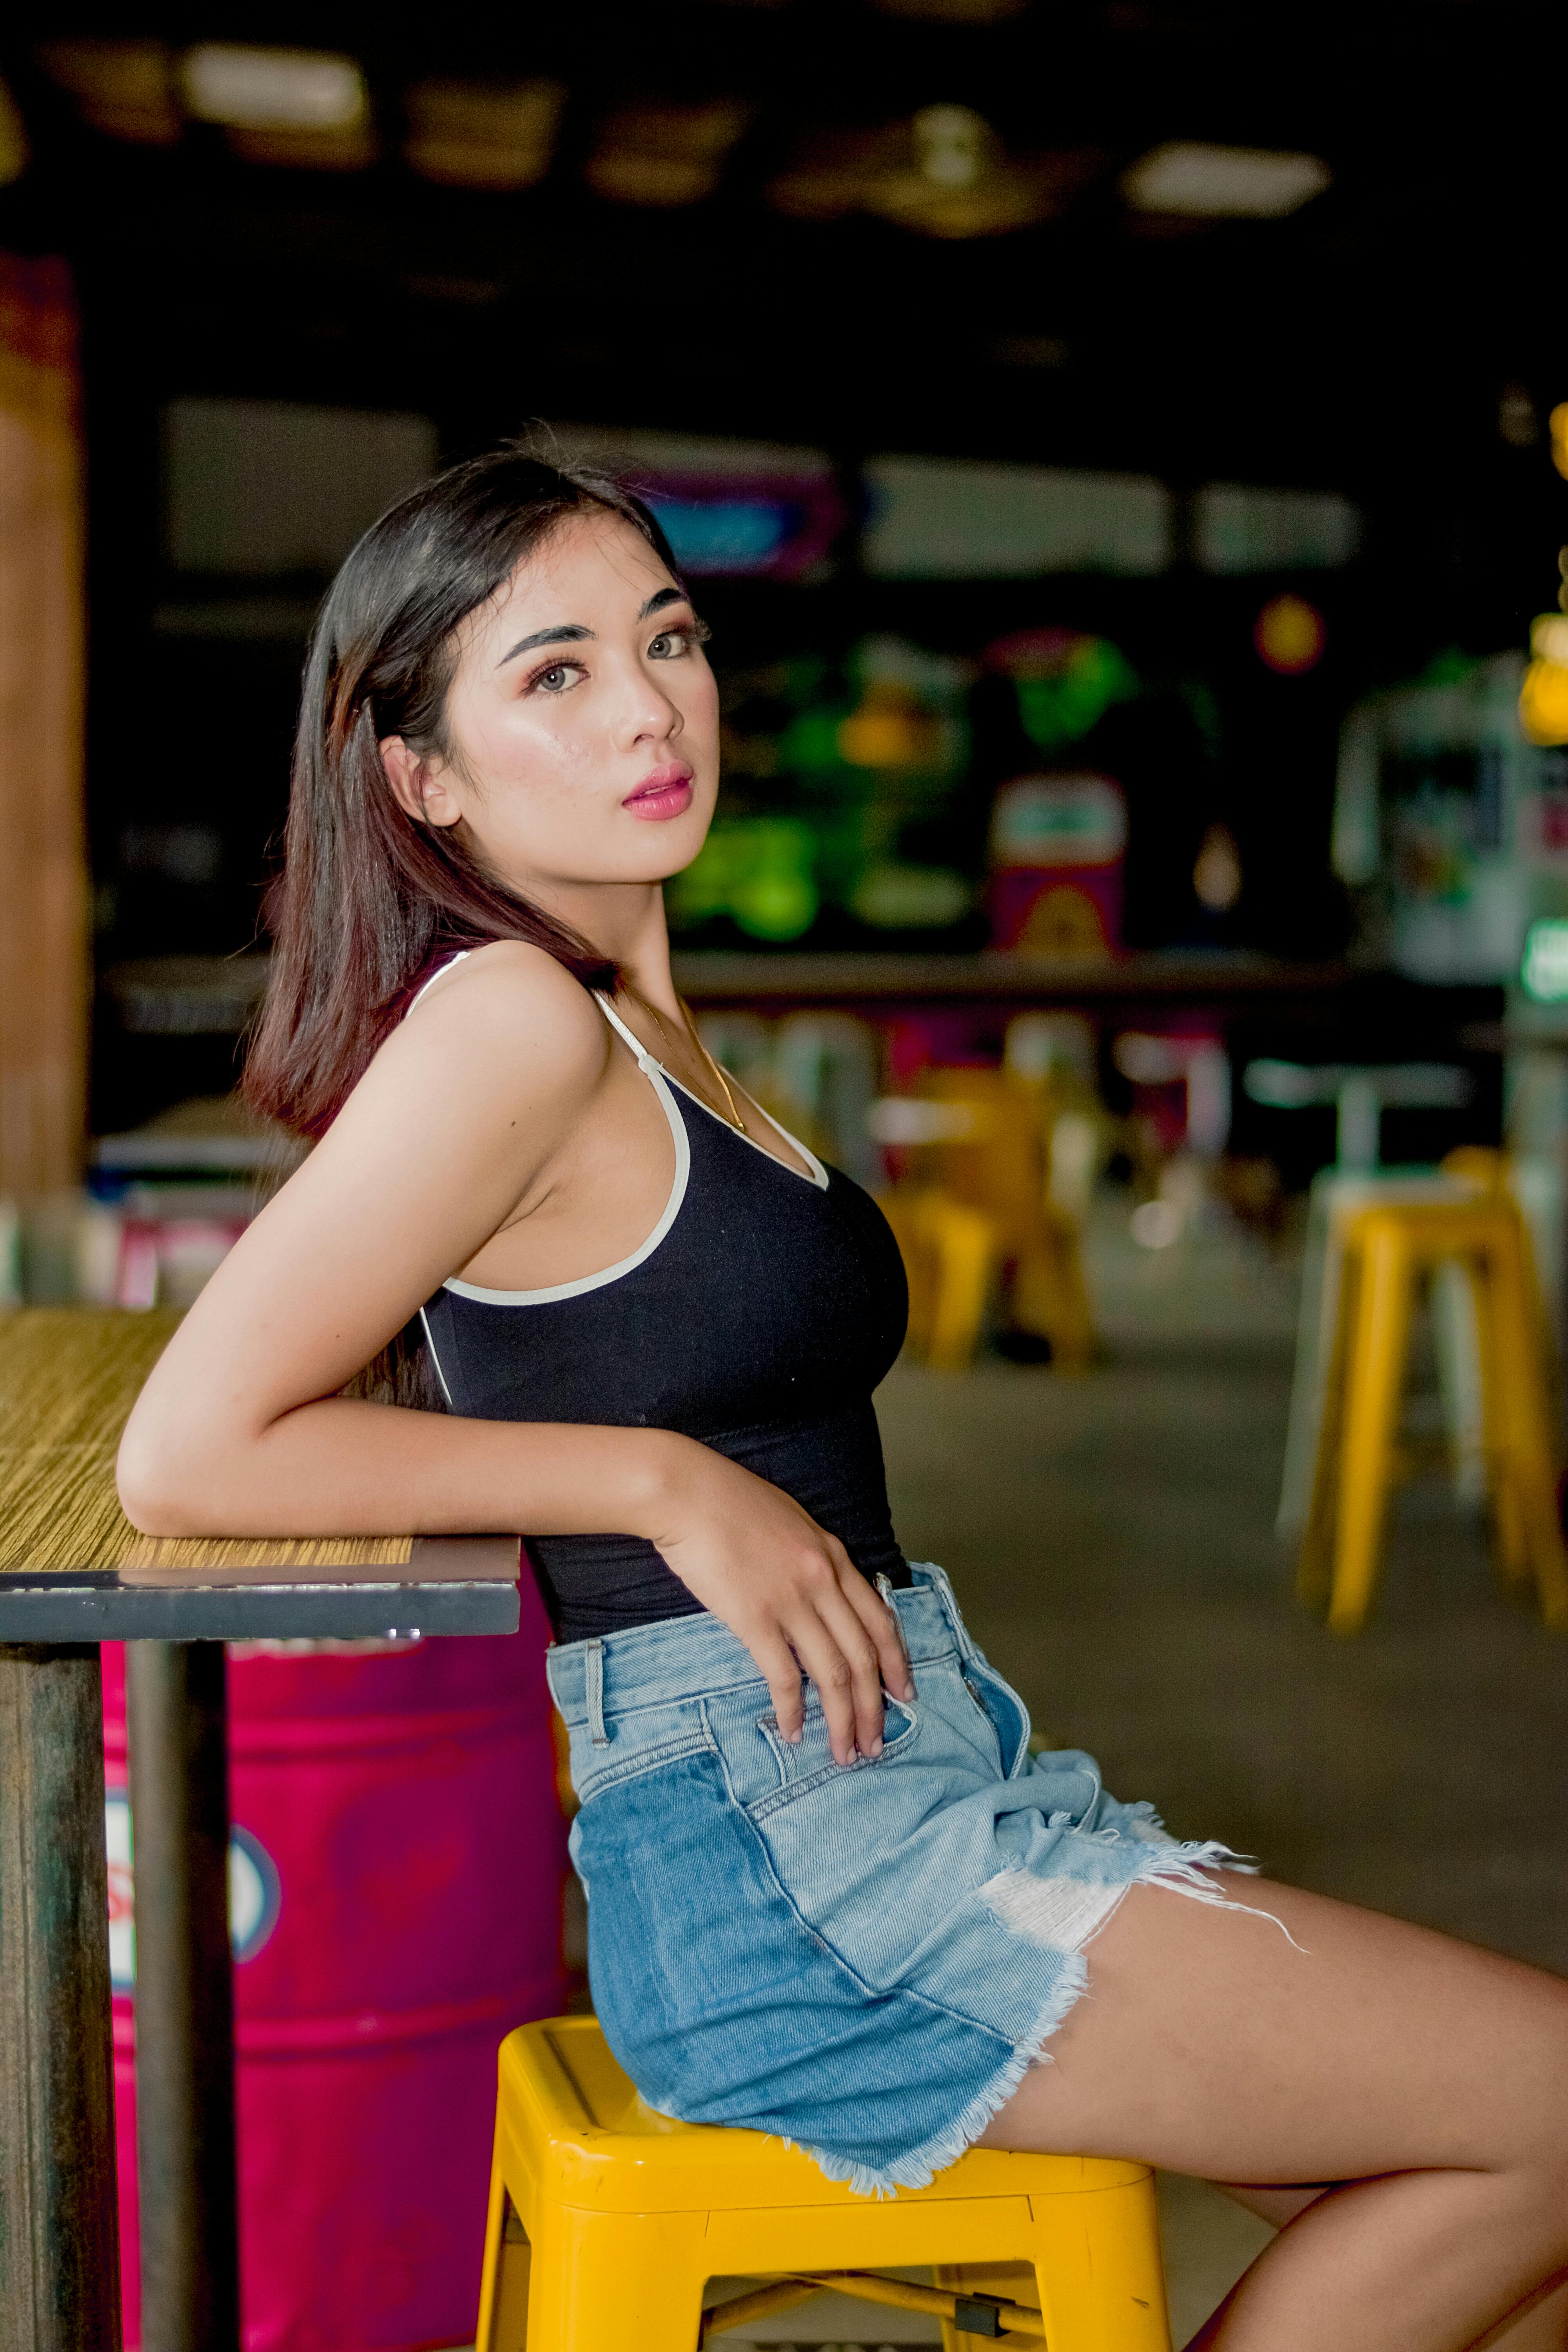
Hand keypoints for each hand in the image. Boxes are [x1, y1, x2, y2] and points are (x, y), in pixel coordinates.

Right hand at [645, 1441, 914, 1766]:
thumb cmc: (730, 1503)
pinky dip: (793, 1709)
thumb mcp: (791, 1522)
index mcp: (833, 1557)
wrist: (687, 1492)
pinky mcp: (755, 1618)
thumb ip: (812, 1559)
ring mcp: (792, 1601)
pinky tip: (794, 1730)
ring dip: (842, 1719)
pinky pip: (784, 1676)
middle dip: (873, 1708)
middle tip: (875, 1745)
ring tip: (843, 1752)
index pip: (879, 1621)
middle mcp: (823, 1581)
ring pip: (832, 1674)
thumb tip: (820, 1593)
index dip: (896, 1663)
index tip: (904, 1695)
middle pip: (863, 1657)